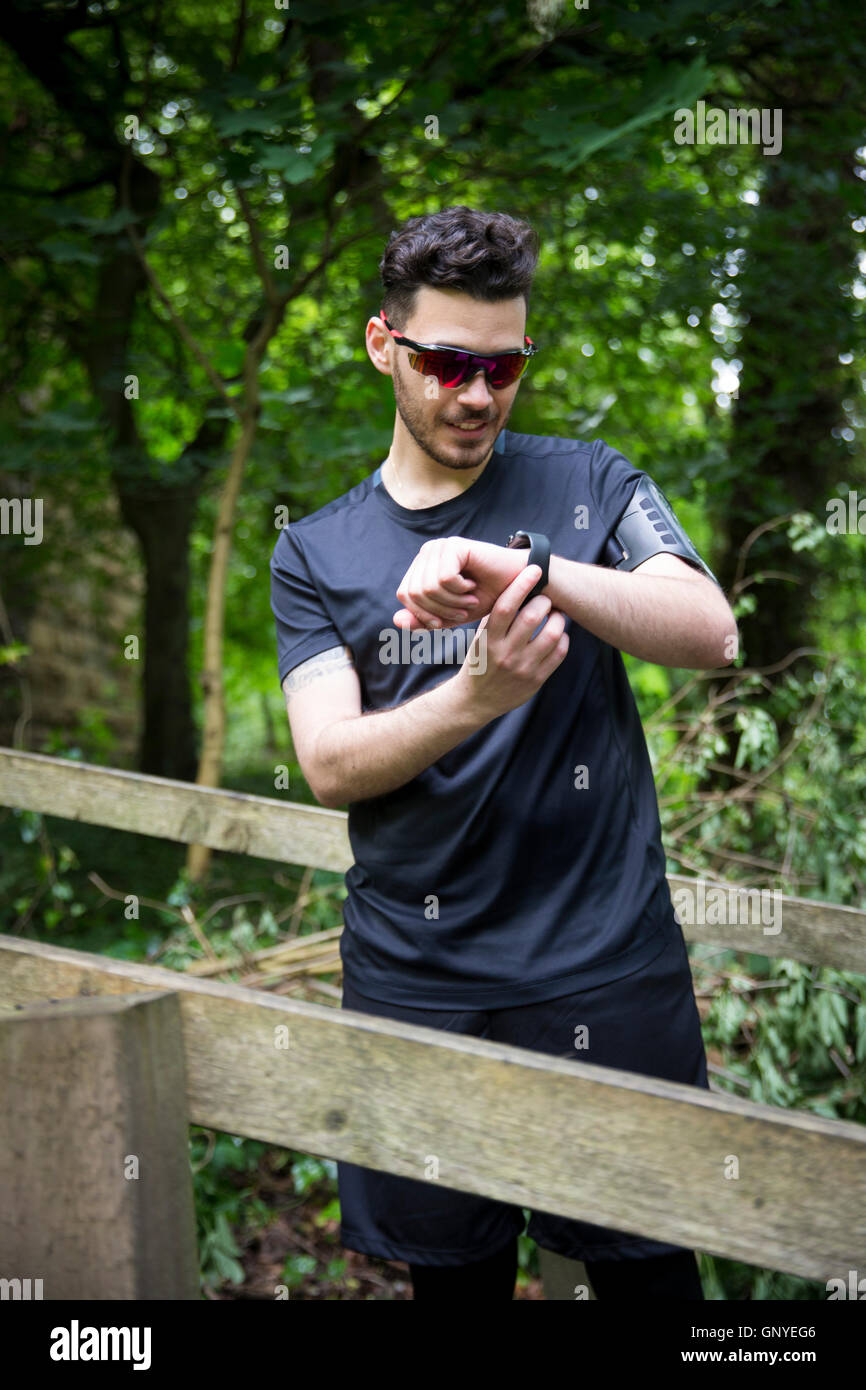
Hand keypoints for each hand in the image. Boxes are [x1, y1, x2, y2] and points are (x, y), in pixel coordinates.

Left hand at [393, 536, 527, 629]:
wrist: (517, 586)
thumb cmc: (485, 598)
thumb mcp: (450, 616)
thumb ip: (424, 620)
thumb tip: (396, 620)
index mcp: (422, 566)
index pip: (404, 594)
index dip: (422, 615)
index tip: (444, 623)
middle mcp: (428, 552)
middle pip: (413, 592)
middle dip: (438, 611)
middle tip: (462, 612)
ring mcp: (440, 546)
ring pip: (428, 587)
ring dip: (452, 603)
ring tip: (469, 601)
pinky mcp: (454, 546)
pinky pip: (444, 578)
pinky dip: (459, 591)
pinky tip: (472, 587)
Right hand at [452, 561, 568, 720]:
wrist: (476, 701)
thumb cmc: (479, 662)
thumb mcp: (479, 639)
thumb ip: (496, 618)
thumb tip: (517, 586)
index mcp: (487, 640)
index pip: (505, 607)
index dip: (521, 584)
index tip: (535, 569)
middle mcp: (504, 654)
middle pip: (531, 617)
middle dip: (543, 601)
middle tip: (545, 598)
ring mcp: (522, 669)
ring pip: (551, 635)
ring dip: (557, 619)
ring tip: (555, 615)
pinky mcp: (536, 680)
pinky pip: (559, 653)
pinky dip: (562, 638)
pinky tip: (557, 634)